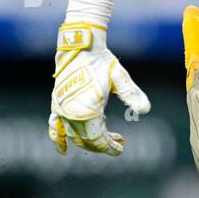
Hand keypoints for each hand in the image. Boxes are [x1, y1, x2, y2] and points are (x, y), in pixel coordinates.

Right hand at [48, 21, 150, 155]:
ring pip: (74, 136)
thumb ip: (131, 95)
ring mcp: (62, 110)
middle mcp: (71, 114)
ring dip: (88, 141)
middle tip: (119, 140)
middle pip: (87, 141)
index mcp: (87, 112)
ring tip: (106, 136)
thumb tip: (144, 111)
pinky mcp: (56, 104)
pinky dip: (58, 140)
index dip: (110, 147)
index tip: (121, 147)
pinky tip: (63, 151)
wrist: (80, 47)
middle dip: (103, 144)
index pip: (98, 140)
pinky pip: (54, 127)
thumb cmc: (101, 62)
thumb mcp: (120, 78)